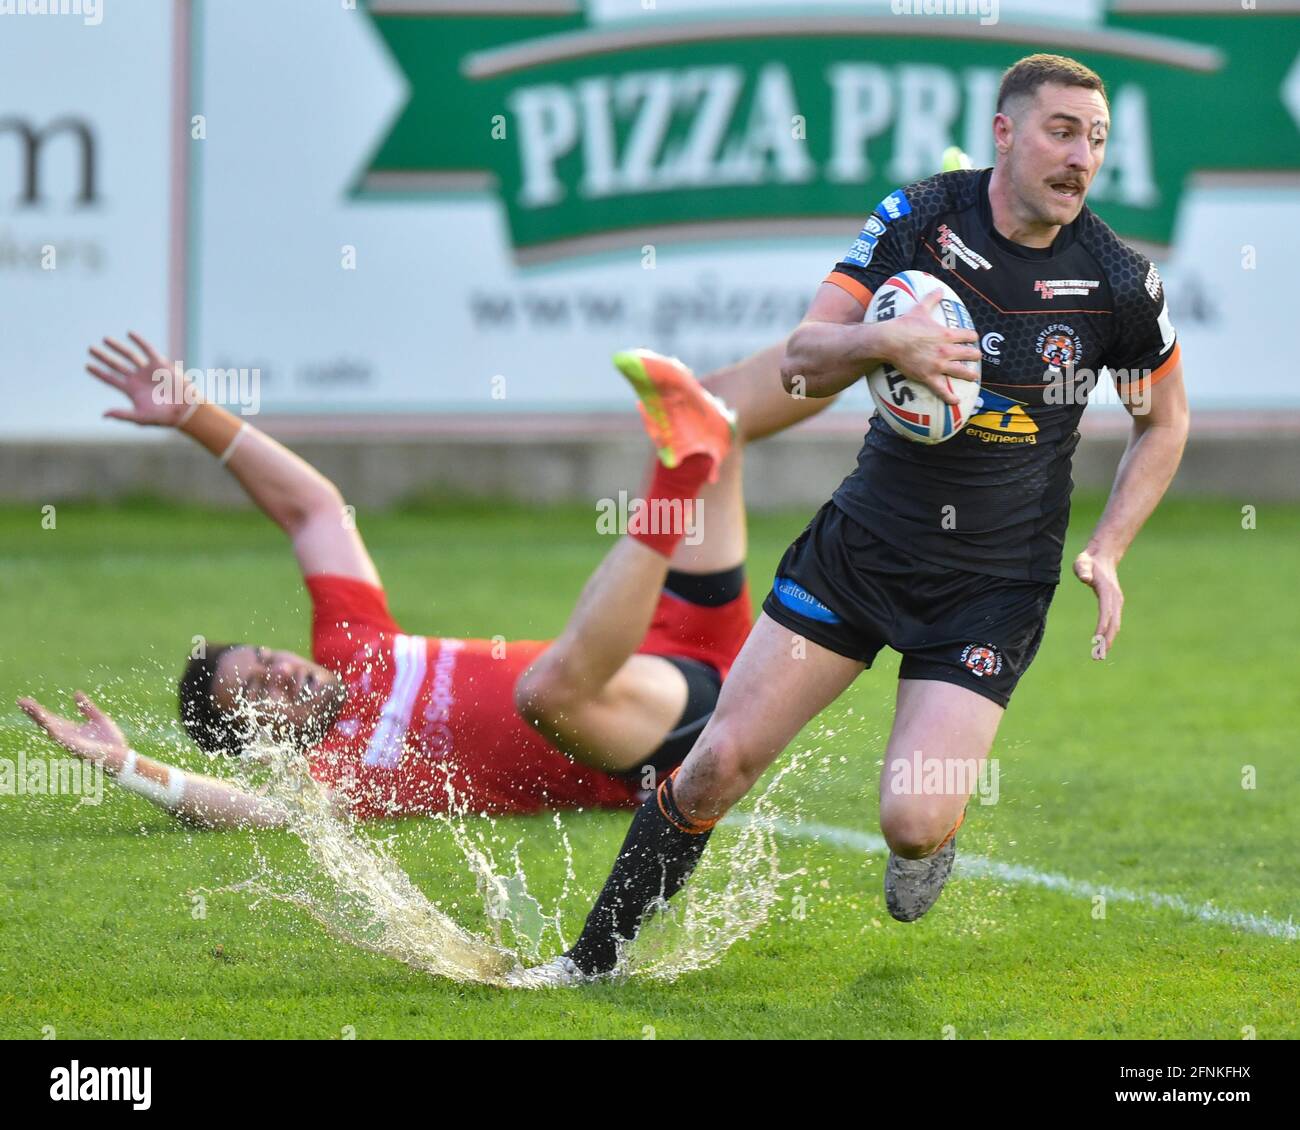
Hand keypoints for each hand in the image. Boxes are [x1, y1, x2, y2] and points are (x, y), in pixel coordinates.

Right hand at [17, 692, 128, 773]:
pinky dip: (60, 736)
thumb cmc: (111, 742)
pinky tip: (51, 728)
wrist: (123, 758)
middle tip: (21, 702)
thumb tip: (76, 693)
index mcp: (71, 730)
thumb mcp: (99, 719)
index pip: (50, 719)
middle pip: (47, 724)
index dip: (37, 711)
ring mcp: (73, 745)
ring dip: (43, 721)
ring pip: (54, 732)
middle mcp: (68, 738)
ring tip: (32, 709)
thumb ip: (87, 707)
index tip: (24, 701)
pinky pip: (69, 743)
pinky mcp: (82, 751)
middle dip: (34, 714)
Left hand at [86, 332, 195, 426]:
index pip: (110, 379)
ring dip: (117, 348)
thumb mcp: (140, 418)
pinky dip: (139, 341)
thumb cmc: (164, 417)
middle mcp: (138, 378)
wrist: (185, 409)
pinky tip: (129, 333)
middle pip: (116, 365)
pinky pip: (147, 350)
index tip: (87, 366)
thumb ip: (122, 415)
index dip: (99, 373)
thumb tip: (104, 414)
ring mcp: (148, 370)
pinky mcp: (160, 364)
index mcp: (131, 390)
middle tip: (90, 349)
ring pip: (129, 356)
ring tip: (105, 340)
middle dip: (103, 357)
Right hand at [877, 291, 980, 405]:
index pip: (969, 336)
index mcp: (948, 334)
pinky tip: (956, 401)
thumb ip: (932, 299)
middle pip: (971, 354)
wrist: (890, 341)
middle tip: (975, 358)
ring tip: (973, 377)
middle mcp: (947, 351)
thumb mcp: (920, 309)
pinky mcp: (928, 377)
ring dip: (970, 375)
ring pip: (962, 372)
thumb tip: (938, 287)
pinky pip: (943, 390)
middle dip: (975, 356)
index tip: (972, 339)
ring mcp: (939, 365)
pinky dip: (950, 397)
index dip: (972, 337)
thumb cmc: (904, 324)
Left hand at [1073, 549, 1122, 659]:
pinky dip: (1109, 634)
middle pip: (1113, 622)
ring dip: (1109, 640)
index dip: (1102, 625)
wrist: (1103, 556)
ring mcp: (1117, 601)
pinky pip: (1113, 622)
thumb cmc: (1089, 561)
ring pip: (1115, 624)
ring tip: (1100, 655)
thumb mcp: (1082, 561)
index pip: (1106, 611)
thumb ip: (1083, 568)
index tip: (1097, 638)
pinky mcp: (1115, 604)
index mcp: (1107, 590)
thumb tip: (1085, 578)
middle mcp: (1115, 598)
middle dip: (1107, 640)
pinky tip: (1103, 644)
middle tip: (1098, 656)